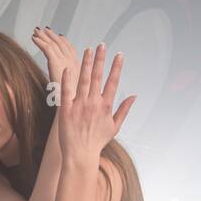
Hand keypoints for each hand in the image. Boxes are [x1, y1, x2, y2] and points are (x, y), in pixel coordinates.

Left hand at [32, 26, 79, 100]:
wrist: (70, 106)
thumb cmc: (70, 103)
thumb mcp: (70, 92)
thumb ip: (65, 86)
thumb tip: (58, 88)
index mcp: (77, 67)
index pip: (70, 50)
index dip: (64, 42)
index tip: (59, 36)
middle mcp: (72, 61)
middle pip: (62, 44)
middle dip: (53, 36)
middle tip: (45, 29)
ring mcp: (64, 61)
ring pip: (53, 44)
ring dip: (44, 36)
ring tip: (37, 31)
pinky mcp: (56, 63)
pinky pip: (46, 48)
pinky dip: (39, 42)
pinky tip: (33, 38)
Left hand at [58, 44, 135, 161]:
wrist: (80, 155)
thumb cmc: (97, 142)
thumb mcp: (115, 126)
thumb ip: (124, 110)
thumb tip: (134, 95)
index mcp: (106, 106)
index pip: (113, 82)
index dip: (116, 67)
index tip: (119, 54)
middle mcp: (93, 103)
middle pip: (97, 76)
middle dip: (100, 59)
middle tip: (101, 45)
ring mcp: (79, 106)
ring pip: (83, 80)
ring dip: (85, 64)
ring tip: (87, 50)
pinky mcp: (66, 110)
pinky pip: (66, 91)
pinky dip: (67, 79)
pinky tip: (68, 67)